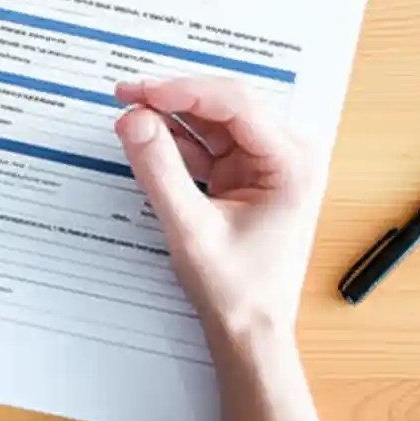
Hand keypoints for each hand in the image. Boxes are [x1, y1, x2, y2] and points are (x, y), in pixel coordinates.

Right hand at [115, 79, 330, 420]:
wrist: (250, 330)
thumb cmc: (238, 290)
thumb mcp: (191, 230)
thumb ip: (161, 171)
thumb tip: (134, 121)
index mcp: (292, 162)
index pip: (236, 104)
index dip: (184, 90)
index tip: (141, 91)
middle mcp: (286, 154)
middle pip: (224, 105)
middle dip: (173, 98)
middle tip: (127, 95)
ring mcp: (264, 163)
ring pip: (212, 120)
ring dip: (171, 115)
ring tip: (129, 113)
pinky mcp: (243, 175)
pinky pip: (206, 143)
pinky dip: (175, 138)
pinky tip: (145, 136)